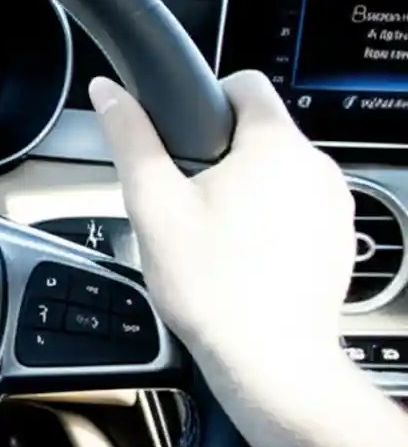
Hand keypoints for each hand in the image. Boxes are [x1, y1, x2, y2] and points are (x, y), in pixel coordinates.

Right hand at [89, 71, 352, 364]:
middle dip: (222, 155)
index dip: (205, 100)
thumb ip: (131, 138)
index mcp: (275, 145)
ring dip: (246, 189)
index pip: (244, 84)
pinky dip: (271, 221)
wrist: (267, 362)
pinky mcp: (338, 240)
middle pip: (260, 132)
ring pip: (279, 172)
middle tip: (187, 200)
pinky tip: (242, 256)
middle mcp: (317, 168)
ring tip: (213, 234)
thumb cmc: (213, 287)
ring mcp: (334, 206)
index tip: (182, 141)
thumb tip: (108, 93)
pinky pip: (298, 208)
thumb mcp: (153, 204)